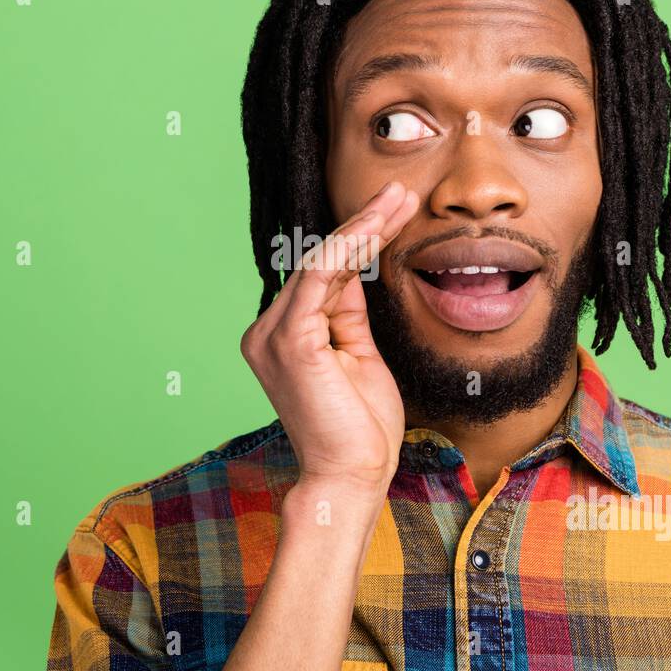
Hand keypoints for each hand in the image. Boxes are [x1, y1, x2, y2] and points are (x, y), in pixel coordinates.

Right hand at [240, 181, 418, 498]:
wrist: (352, 478)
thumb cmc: (360, 428)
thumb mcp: (358, 355)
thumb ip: (347, 313)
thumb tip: (354, 268)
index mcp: (281, 335)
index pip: (320, 273)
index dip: (358, 238)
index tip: (396, 210)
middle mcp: (267, 330)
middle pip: (319, 260)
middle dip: (365, 223)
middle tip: (403, 192)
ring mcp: (273, 335)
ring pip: (321, 261)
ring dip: (364, 226)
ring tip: (401, 200)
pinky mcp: (291, 342)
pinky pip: (321, 278)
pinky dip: (352, 248)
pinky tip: (379, 226)